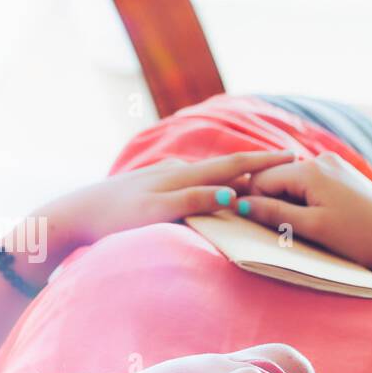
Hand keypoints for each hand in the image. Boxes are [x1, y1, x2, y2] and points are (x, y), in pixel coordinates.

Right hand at [10, 150, 296, 281]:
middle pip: (230, 164)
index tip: (290, 159)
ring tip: (282, 168)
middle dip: (265, 160)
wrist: (72, 217)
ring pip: (215, 176)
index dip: (259, 162)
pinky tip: (233, 197)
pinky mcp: (154, 206)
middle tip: (300, 155)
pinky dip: (211, 196)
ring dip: (249, 173)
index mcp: (180, 174)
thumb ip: (183, 201)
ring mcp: (165, 188)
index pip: (227, 166)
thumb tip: (213, 202)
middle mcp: (177, 174)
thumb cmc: (114, 217)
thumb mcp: (155, 204)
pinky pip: (187, 199)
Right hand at [237, 152, 371, 274]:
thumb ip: (273, 214)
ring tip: (306, 228)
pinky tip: (320, 220)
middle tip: (284, 230)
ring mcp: (335, 165)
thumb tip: (239, 204)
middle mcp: (322, 159)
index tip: (262, 227)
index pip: (261, 179)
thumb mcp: (311, 228)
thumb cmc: (358, 237)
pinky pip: (312, 183)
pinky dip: (307, 200)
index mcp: (310, 170)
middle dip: (273, 201)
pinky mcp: (345, 175)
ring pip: (294, 181)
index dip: (255, 203)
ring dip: (290, 203)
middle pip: (277, 177)